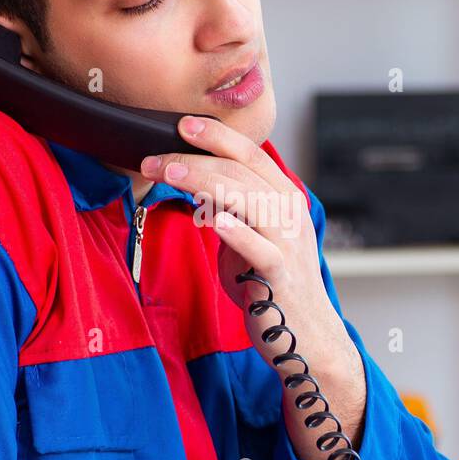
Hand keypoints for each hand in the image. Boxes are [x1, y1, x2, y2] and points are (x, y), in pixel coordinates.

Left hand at [140, 115, 352, 379]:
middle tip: (156, 157)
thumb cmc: (269, 283)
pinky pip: (259, 248)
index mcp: (283, 198)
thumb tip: (191, 183)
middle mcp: (289, 214)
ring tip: (171, 174)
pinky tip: (213, 219)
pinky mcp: (279, 274)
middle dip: (196, 159)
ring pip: (249, 200)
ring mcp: (287, 243)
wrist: (302, 334)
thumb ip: (227, 209)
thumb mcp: (246, 236)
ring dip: (207, 182)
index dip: (217, 135)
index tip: (182, 125)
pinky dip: (237, 231)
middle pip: (242, 172)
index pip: (251, 154)